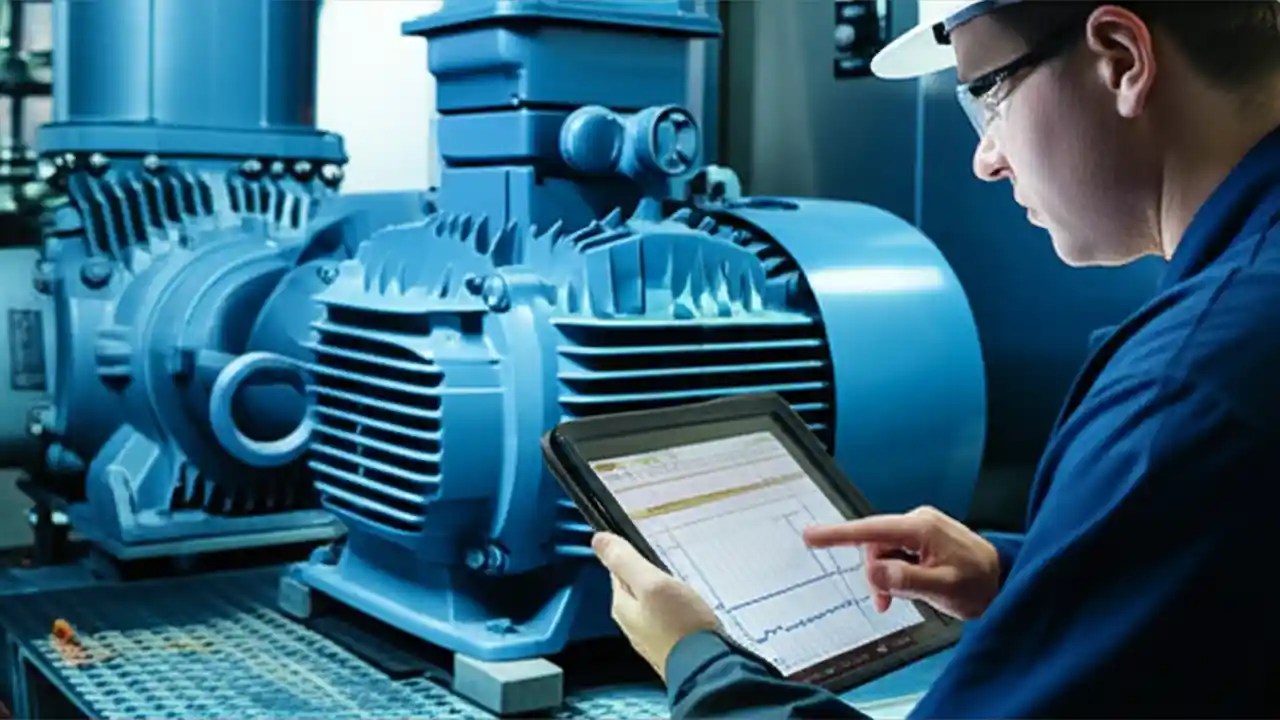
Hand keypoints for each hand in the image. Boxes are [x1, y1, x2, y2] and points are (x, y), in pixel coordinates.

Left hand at [592, 532, 720, 680]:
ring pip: (653, 604)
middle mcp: (632, 624)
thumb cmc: (680, 626)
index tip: (650, 548)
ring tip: (682, 585)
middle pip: (636, 588)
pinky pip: (668, 619)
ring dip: (665, 593)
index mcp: (622, 607)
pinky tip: (690, 608)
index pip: (618, 572)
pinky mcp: (670, 646)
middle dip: (650, 576)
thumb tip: (597, 539)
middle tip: (670, 565)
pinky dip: (676, 609)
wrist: (707, 668)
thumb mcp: (652, 584)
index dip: (632, 557)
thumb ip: (626, 561)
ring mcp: (651, 637)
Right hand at [803, 506, 1000, 619]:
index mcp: (921, 528)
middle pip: (874, 545)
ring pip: (883, 552)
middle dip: (874, 575)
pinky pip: (895, 553)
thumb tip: (873, 572)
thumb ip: (905, 580)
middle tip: (884, 602)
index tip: (811, 536)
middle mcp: (917, 521)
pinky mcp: (921, 537)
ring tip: (899, 599)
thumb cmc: (979, 584)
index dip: (837, 534)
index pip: (870, 530)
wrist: (1004, 580)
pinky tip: (906, 587)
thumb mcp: (941, 588)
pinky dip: (894, 573)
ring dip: (885, 577)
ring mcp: (919, 528)